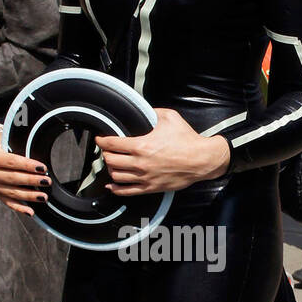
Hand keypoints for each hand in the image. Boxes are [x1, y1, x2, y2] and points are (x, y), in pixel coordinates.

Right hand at [0, 126, 51, 215]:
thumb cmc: (3, 141)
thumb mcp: (8, 138)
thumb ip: (21, 146)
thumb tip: (39, 154)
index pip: (12, 162)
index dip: (28, 165)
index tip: (43, 168)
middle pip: (13, 178)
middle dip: (32, 181)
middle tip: (47, 181)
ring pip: (13, 192)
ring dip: (29, 196)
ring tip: (44, 197)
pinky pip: (9, 202)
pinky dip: (20, 207)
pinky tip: (31, 212)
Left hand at [96, 108, 229, 194]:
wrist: (202, 160)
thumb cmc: (187, 140)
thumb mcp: (169, 117)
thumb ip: (152, 112)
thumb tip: (143, 110)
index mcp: (142, 145)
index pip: (112, 144)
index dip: (102, 140)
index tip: (100, 139)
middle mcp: (141, 163)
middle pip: (111, 161)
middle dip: (106, 154)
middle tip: (107, 150)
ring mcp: (145, 177)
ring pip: (116, 176)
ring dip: (111, 169)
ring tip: (112, 164)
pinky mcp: (151, 188)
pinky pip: (127, 191)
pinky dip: (116, 189)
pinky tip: (112, 185)